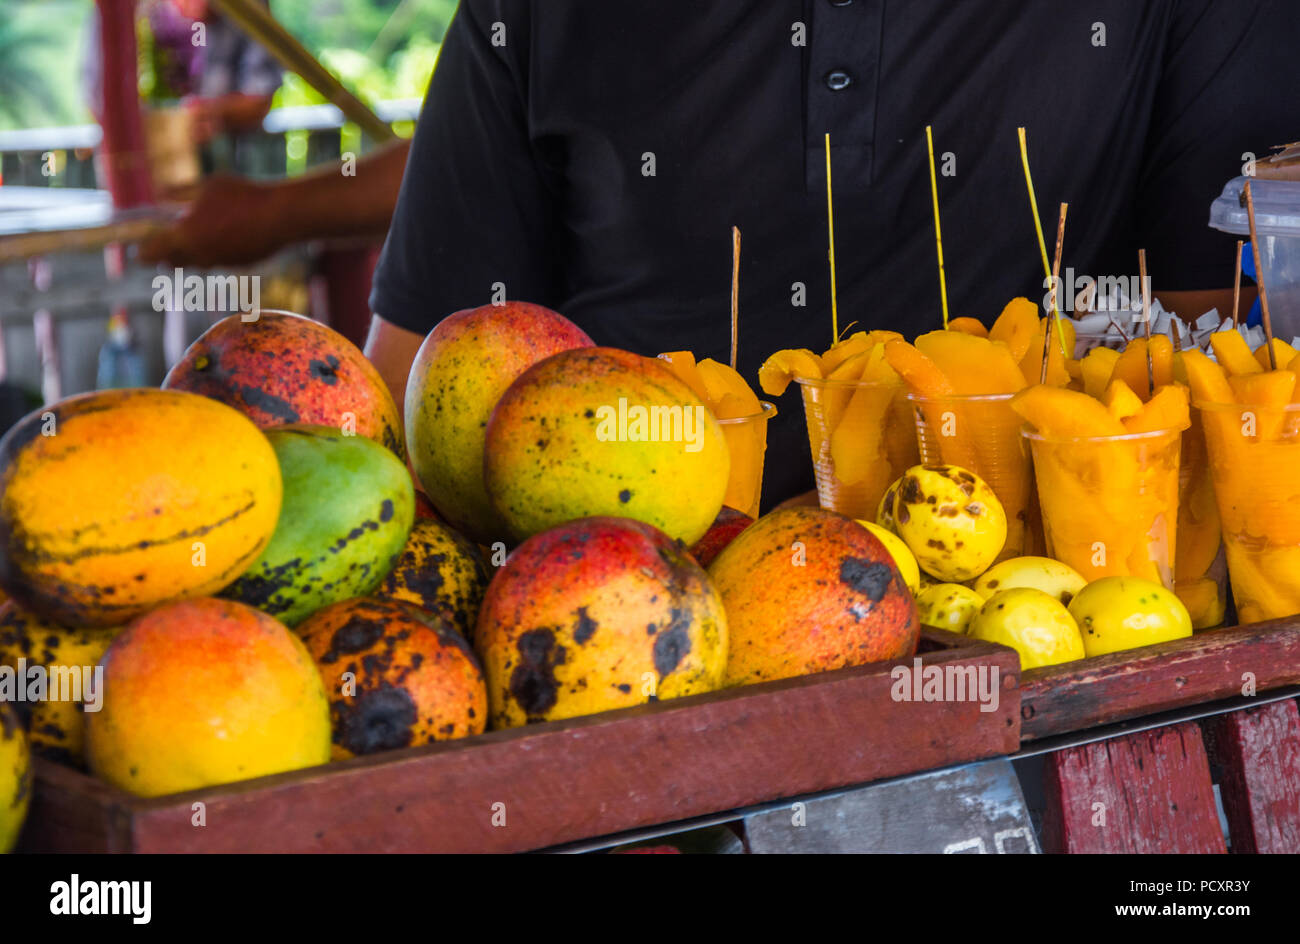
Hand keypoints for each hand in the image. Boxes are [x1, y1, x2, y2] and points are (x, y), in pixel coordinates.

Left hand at [139, 174, 289, 267]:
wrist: (280, 217)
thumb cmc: (242, 197)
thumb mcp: (207, 186)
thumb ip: (182, 193)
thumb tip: (162, 193)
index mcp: (185, 236)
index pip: (153, 253)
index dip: (144, 253)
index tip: (138, 253)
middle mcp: (200, 255)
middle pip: (173, 262)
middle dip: (166, 256)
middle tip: (162, 250)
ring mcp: (220, 262)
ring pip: (197, 263)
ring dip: (190, 255)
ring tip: (191, 242)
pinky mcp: (239, 265)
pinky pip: (219, 260)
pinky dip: (215, 252)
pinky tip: (224, 237)